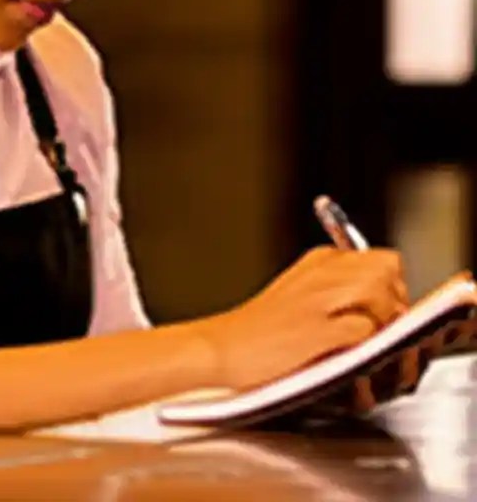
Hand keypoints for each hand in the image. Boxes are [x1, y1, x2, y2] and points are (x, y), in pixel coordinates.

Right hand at [200, 246, 407, 391]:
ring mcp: (319, 300)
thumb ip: (342, 290)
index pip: (383, 260)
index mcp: (320, 260)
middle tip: (373, 327)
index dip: (389, 289)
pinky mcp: (316, 331)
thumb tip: (394, 305)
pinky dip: (363, 345)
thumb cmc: (258, 331)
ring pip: (382, 295)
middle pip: (388, 271)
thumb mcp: (300, 293)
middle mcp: (321, 272)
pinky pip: (365, 331)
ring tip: (357, 342)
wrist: (220, 348)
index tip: (376, 311)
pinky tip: (342, 352)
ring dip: (381, 323)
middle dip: (391, 301)